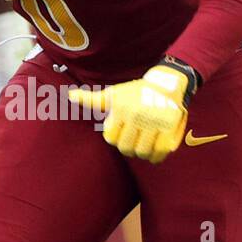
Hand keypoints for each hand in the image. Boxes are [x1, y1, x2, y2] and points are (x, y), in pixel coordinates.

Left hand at [68, 63, 221, 163]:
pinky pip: (160, 153)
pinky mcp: (171, 129)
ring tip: (144, 144)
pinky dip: (156, 156)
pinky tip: (154, 150)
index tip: (123, 130)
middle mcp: (138, 115)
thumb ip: (92, 100)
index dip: (115, 137)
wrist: (167, 84)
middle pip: (126, 148)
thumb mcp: (114, 94)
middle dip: (128, 147)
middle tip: (133, 139)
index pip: (111, 138)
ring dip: (142, 152)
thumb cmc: (136, 92)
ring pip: (143, 153)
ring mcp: (156, 123)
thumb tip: (71, 96)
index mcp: (122, 108)